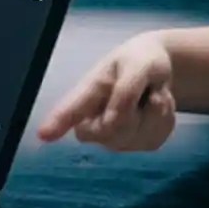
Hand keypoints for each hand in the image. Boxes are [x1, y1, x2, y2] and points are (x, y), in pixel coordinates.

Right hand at [37, 32, 176, 150]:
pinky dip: (165, 122)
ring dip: (157, 113)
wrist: (157, 70)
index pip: (69, 111)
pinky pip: (154, 141)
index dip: (56, 122)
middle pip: (114, 130)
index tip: (43, 135)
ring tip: (152, 94)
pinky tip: (157, 109)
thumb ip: (125, 90)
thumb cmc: (140, 61)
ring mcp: (113, 138)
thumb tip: (112, 122)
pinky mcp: (135, 146)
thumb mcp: (138, 64)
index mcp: (86, 94)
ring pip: (138, 137)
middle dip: (138, 109)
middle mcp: (91, 122)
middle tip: (146, 87)